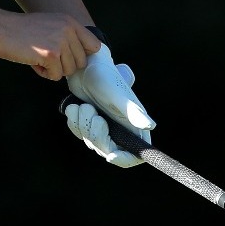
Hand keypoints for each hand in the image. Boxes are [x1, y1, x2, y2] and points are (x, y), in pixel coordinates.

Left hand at [63, 47, 154, 166]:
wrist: (85, 65)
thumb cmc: (105, 76)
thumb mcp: (118, 94)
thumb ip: (133, 112)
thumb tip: (150, 126)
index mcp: (134, 124)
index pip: (135, 154)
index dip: (124, 159)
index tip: (111, 156)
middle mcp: (122, 128)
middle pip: (108, 150)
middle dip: (95, 134)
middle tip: (90, 111)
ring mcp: (106, 126)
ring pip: (91, 142)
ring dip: (82, 125)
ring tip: (82, 105)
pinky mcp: (90, 123)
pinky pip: (80, 133)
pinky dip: (74, 122)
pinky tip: (74, 107)